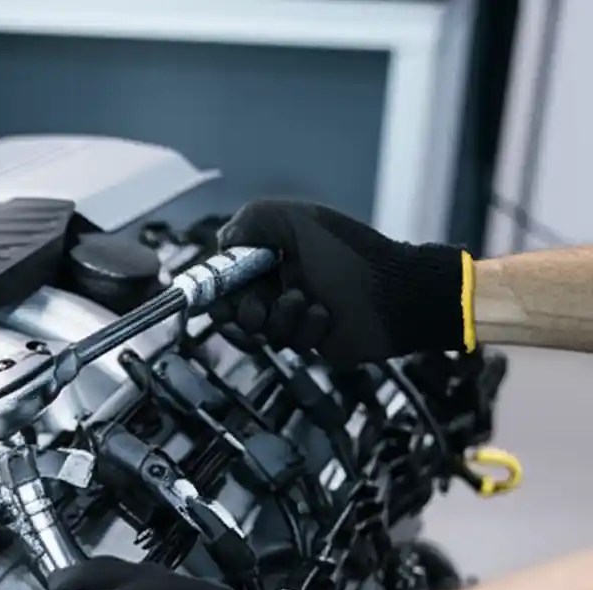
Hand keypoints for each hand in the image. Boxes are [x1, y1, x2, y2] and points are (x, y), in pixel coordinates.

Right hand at [212, 200, 471, 364]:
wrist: (396, 292)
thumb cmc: (349, 254)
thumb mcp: (298, 220)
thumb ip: (252, 221)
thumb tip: (223, 243)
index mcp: (272, 255)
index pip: (227, 276)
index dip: (218, 289)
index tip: (222, 296)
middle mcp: (279, 283)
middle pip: (235, 310)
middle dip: (245, 310)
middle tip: (260, 306)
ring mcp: (294, 313)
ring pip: (260, 331)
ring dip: (280, 317)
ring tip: (307, 302)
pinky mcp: (310, 339)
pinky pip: (292, 343)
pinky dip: (308, 328)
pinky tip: (327, 315)